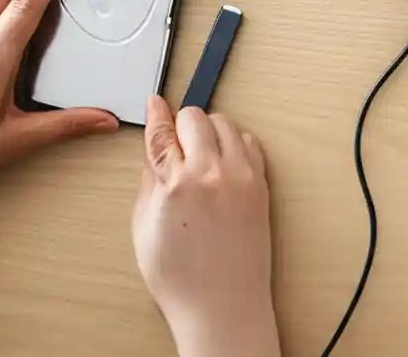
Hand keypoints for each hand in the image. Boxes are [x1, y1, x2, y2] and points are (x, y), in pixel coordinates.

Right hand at [132, 97, 279, 356]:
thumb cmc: (181, 277)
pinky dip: (236, 143)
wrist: (222, 304)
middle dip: (181, 124)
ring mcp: (243, 177)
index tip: (154, 103)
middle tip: (174, 143)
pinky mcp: (263, 185)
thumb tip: (153, 151)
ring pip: (226, 124)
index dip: (155, 113)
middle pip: (195, 118)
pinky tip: (223, 161)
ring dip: (210, 131)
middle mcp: (213, 173)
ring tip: (199, 154)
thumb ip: (149, 181)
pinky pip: (250, 143)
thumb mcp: (144, 226)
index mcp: (177, 184)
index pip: (162, 132)